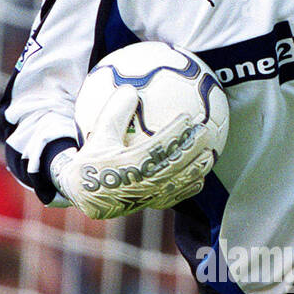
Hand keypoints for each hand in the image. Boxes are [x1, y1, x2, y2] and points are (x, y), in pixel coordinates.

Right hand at [51, 87, 210, 218]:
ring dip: (196, 170)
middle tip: (206, 132)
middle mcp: (141, 182)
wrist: (83, 195)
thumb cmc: (92, 160)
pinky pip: (173, 198)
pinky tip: (200, 180)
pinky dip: (187, 189)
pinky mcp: (149, 205)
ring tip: (210, 156)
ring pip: (177, 183)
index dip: (175, 133)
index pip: (158, 146)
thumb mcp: (98, 134)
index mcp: (129, 164)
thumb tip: (129, 89)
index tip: (187, 118)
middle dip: (192, 149)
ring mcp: (147, 196)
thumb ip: (115, 112)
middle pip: (174, 165)